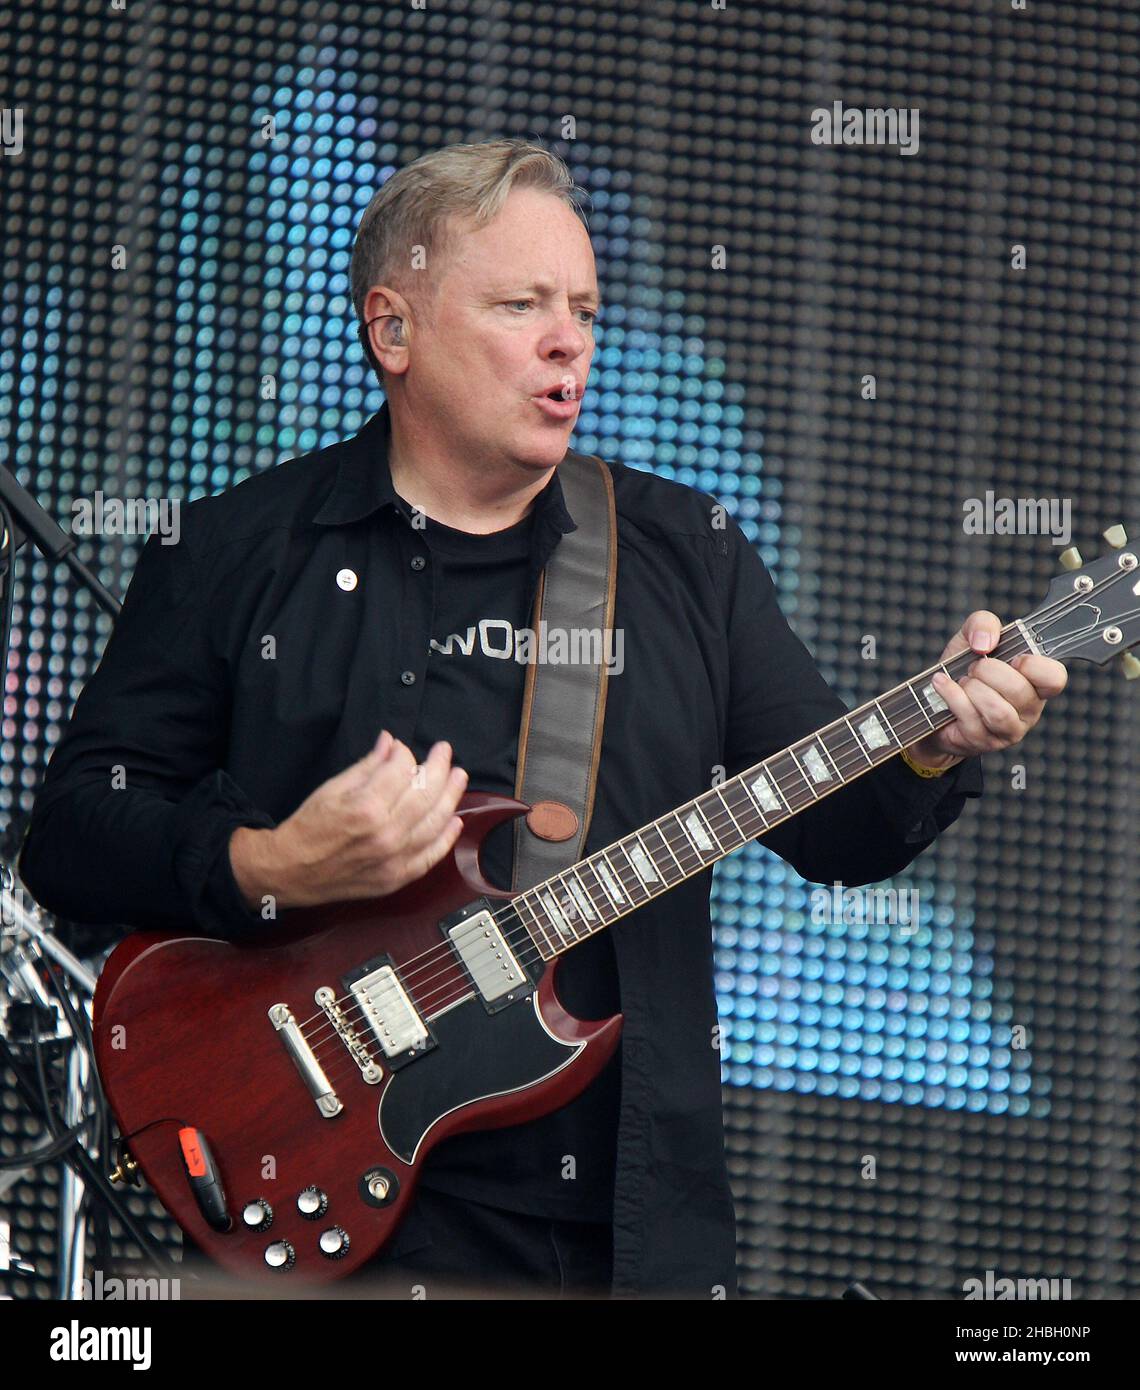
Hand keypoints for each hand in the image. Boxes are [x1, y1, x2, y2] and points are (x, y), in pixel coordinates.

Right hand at [229, 731, 467, 909]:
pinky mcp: (396, 878)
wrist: (289, 871)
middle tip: (445, 752)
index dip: (405, 754)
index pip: (402, 771)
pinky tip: (454, 821)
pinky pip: (431, 857)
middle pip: (426, 794)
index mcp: (367, 808)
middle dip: (439, 767)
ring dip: (451, 797)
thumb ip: (367, 766)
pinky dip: (446, 838)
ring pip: (436, 823)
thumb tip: (391, 743)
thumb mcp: (332, 788)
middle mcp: (386, 834)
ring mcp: (394, 859)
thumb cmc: (308, 828)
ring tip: (459, 778)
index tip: (402, 749)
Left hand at [904, 610, 1067, 769]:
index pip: (1055, 677)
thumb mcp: (971, 637)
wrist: (932, 702)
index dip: (1034, 665)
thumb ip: (983, 623)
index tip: (1012, 658)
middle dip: (988, 671)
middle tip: (975, 667)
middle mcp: (1028, 709)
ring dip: (973, 688)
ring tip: (963, 680)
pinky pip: (971, 718)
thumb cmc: (962, 669)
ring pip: (997, 710)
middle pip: (1019, 690)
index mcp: (1035, 682)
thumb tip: (985, 641)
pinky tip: (943, 686)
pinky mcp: (985, 742)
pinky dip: (952, 696)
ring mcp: (1008, 729)